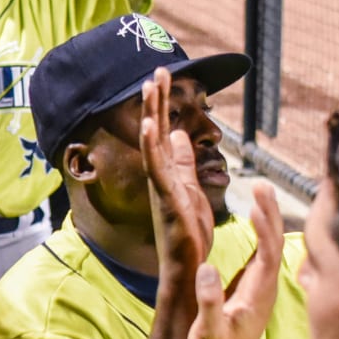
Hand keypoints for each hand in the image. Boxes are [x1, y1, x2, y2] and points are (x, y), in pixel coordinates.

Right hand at [140, 67, 211, 277]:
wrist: (186, 268)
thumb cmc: (187, 234)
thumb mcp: (191, 189)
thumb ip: (183, 162)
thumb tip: (179, 134)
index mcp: (167, 172)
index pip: (163, 130)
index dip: (162, 103)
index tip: (162, 75)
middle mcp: (159, 176)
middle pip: (155, 130)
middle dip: (156, 100)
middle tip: (158, 70)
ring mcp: (160, 186)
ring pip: (152, 143)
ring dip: (150, 114)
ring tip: (150, 87)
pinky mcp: (165, 199)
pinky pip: (156, 168)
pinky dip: (150, 146)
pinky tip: (148, 125)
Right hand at [187, 184, 283, 338]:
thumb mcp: (209, 331)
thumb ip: (210, 302)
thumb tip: (207, 267)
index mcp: (257, 294)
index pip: (267, 254)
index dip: (264, 229)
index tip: (254, 206)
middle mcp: (265, 285)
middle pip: (274, 242)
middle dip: (269, 213)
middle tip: (260, 185)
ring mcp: (261, 285)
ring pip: (270, 244)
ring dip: (266, 217)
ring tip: (258, 191)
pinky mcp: (253, 285)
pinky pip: (262, 251)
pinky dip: (260, 230)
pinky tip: (255, 216)